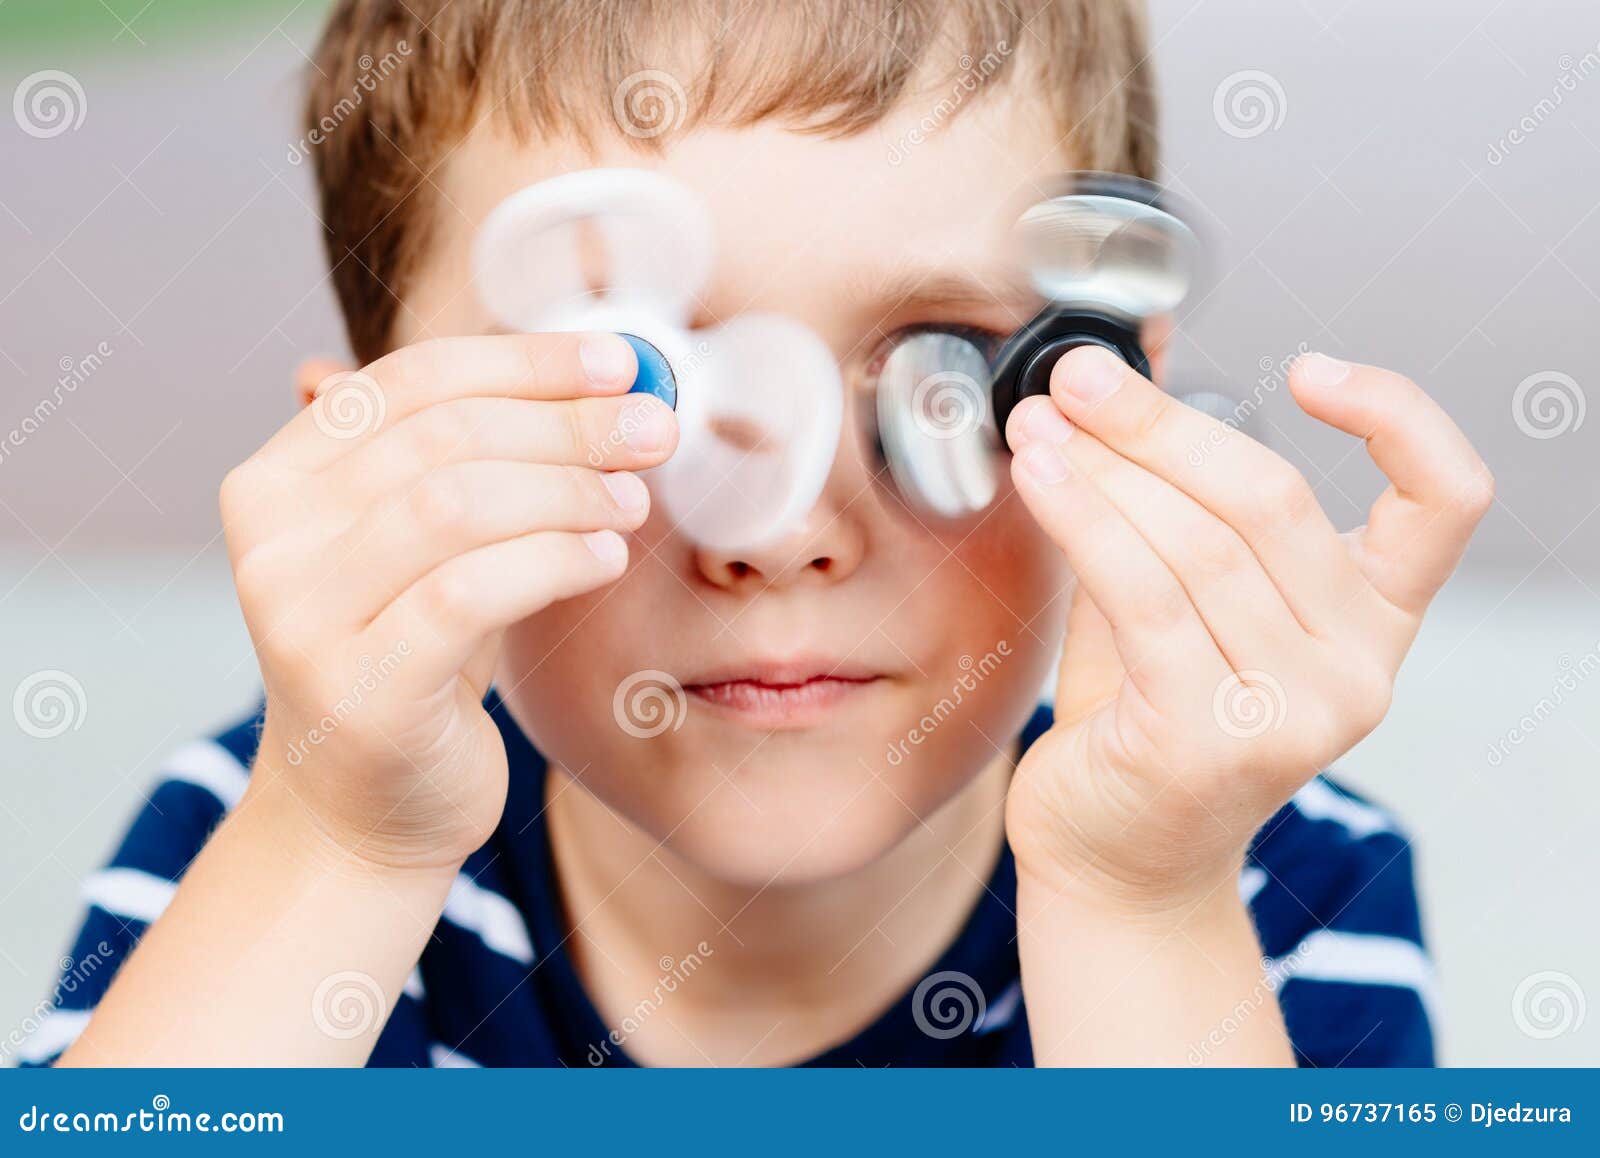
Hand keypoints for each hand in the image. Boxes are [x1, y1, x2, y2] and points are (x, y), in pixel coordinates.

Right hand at [219, 333, 675, 869]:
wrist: (364, 810)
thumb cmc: (416, 659)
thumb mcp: (434, 546)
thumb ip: (483, 461)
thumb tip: (610, 379)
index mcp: (281, 477)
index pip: (410, 380)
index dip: (526, 361)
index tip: (620, 363)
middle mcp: (272, 537)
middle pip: (444, 436)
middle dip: (567, 424)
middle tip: (652, 432)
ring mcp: (301, 615)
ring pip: (455, 504)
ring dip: (567, 492)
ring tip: (630, 505)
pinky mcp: (357, 686)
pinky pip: (470, 593)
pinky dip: (552, 562)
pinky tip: (604, 561)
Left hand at [1002, 346, 1491, 911]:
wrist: (1114, 859)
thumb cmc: (1143, 719)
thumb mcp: (1179, 599)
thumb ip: (1173, 509)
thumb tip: (1119, 388)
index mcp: (1374, 621)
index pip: (1447, 501)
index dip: (1397, 416)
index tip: (1309, 368)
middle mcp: (1358, 670)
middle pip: (1271, 500)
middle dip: (1160, 423)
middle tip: (1079, 377)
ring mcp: (1294, 713)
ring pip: (1197, 542)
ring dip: (1104, 466)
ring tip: (1038, 425)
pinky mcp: (1209, 740)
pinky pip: (1140, 593)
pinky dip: (1083, 518)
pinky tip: (1039, 477)